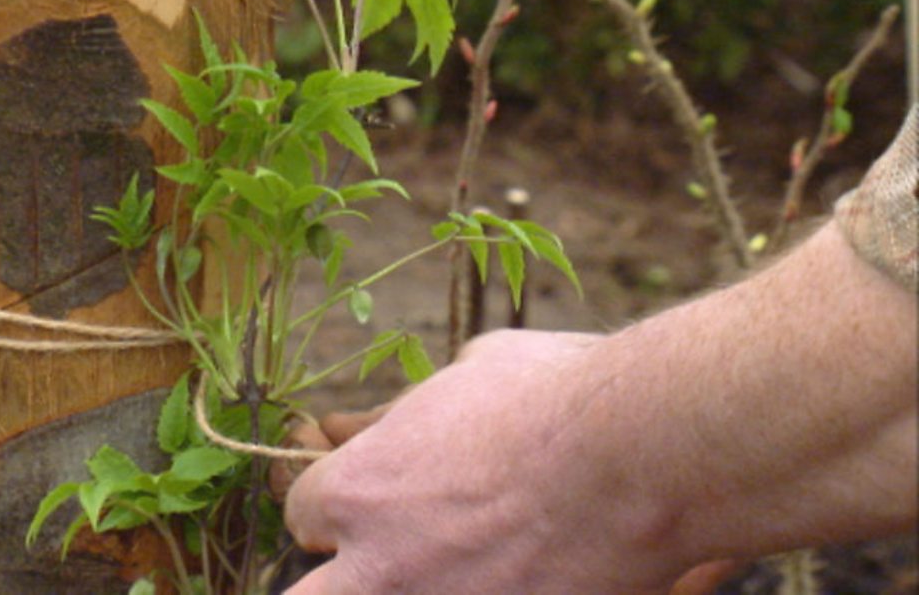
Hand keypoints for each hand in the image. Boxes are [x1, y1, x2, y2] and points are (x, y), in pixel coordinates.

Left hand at [283, 329, 702, 593]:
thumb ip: (410, 408)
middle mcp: (380, 567)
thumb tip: (372, 418)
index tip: (368, 503)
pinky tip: (515, 579)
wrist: (641, 453)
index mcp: (358, 490)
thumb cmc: (557, 395)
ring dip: (395, 591)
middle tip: (379, 560)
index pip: (302, 513)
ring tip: (446, 573)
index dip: (336, 506)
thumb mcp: (471, 371)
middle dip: (333, 579)